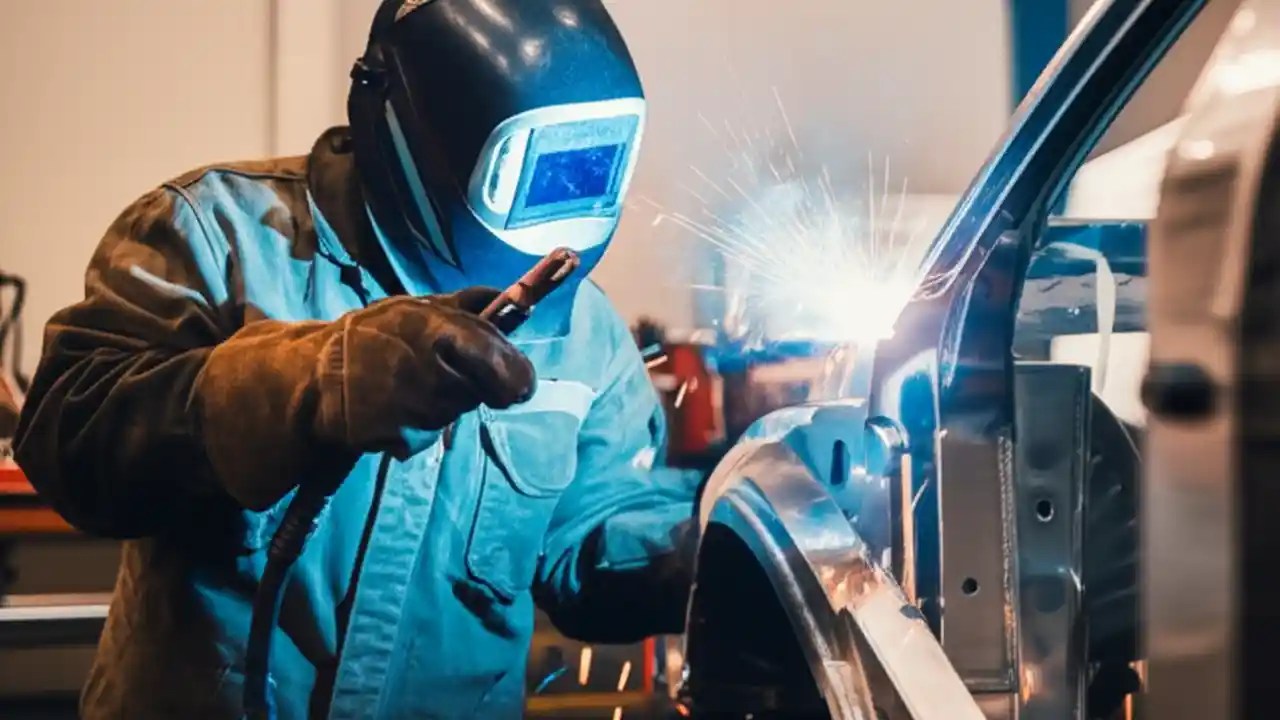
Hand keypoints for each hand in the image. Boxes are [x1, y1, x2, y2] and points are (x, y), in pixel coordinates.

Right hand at [314, 287, 534, 456]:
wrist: (314, 378)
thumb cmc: (370, 336)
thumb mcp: (416, 306)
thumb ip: (467, 303)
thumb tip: (510, 299)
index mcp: (442, 332)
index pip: (504, 366)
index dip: (517, 377)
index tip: (518, 384)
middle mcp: (435, 373)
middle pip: (482, 392)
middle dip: (471, 384)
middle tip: (441, 372)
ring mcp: (420, 410)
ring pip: (454, 412)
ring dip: (442, 402)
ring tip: (406, 384)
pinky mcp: (404, 440)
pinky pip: (428, 434)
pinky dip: (417, 424)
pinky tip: (394, 406)